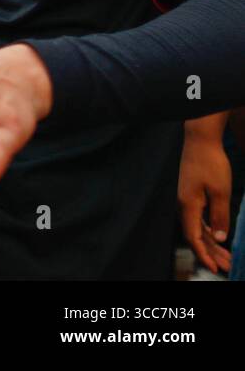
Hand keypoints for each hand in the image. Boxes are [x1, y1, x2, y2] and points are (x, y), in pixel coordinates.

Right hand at [178, 129, 233, 272]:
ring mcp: (185, 198)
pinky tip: (217, 235)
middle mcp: (183, 204)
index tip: (216, 268)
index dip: (204, 254)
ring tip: (226, 255)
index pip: (194, 236)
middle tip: (227, 265)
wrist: (200, 140)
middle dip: (212, 252)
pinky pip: (197, 217)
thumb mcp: (221, 192)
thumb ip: (220, 216)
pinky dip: (208, 229)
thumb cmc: (210, 163)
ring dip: (211, 242)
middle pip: (196, 234)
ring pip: (197, 226)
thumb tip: (219, 238)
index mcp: (188, 204)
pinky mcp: (189, 193)